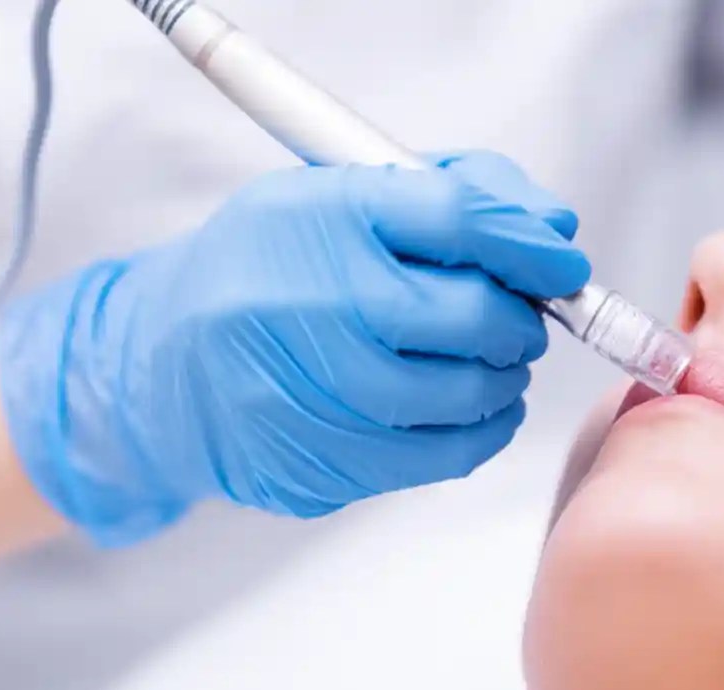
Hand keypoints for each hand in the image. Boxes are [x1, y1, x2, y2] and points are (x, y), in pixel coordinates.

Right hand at [0, 151, 588, 544]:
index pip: (457, 218)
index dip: (530, 243)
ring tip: (486, 354)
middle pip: (471, 314)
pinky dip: (482, 426)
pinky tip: (471, 403)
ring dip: (502, 373)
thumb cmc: (263, 272)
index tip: (561, 258)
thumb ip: (451, 194)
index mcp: (318, 218)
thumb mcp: (337, 198)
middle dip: (519, 316)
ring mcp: (311, 392)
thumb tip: (552, 227)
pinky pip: (444, 454)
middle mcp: (310, 304)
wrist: (162, 364)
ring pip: (466, 392)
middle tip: (516, 312)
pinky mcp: (319, 461)